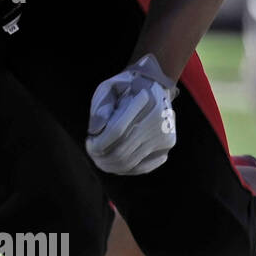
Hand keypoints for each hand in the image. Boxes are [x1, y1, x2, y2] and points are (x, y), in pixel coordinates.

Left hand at [86, 54, 177, 175]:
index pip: (116, 131)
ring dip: (110, 165)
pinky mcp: (166, 146)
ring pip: (131, 163)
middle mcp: (158, 121)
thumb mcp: (108, 88)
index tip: (88, 142)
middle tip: (92, 153)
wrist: (154, 86)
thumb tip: (94, 132)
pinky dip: (125, 169)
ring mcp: (164, 136)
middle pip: (122, 151)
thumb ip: (100, 107)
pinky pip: (143, 167)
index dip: (98, 142)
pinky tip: (114, 163)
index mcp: (144, 102)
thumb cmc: (125, 87)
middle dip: (101, 157)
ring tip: (99, 159)